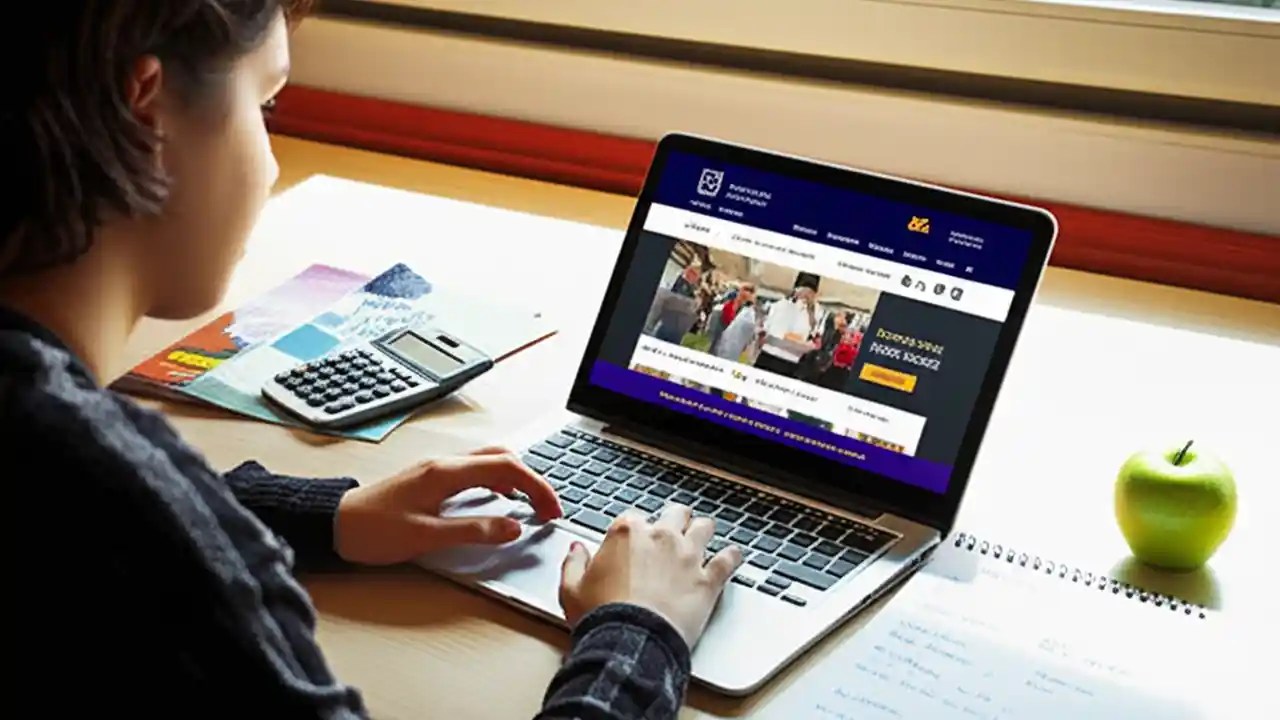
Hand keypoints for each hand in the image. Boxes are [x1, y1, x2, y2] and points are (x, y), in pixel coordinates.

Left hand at [334, 447, 560, 564]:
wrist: (334, 524)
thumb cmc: (372, 530)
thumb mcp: (426, 537)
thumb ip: (473, 531)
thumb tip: (512, 527)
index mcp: (446, 472)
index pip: (507, 467)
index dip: (537, 486)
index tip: (551, 509)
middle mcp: (444, 463)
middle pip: (503, 457)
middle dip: (531, 479)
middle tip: (546, 507)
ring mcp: (437, 468)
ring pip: (489, 461)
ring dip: (515, 478)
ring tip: (529, 505)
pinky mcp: (431, 478)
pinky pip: (474, 471)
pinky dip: (496, 482)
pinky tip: (498, 501)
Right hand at [559, 504, 743, 649]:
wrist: (632, 643)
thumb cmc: (602, 618)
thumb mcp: (571, 590)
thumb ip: (573, 564)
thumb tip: (576, 550)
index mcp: (626, 534)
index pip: (632, 518)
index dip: (633, 531)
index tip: (633, 543)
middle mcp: (661, 537)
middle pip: (675, 513)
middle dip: (675, 520)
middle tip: (673, 529)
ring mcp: (687, 556)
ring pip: (705, 527)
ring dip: (703, 531)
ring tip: (703, 534)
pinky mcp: (708, 579)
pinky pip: (728, 559)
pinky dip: (732, 557)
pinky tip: (733, 556)